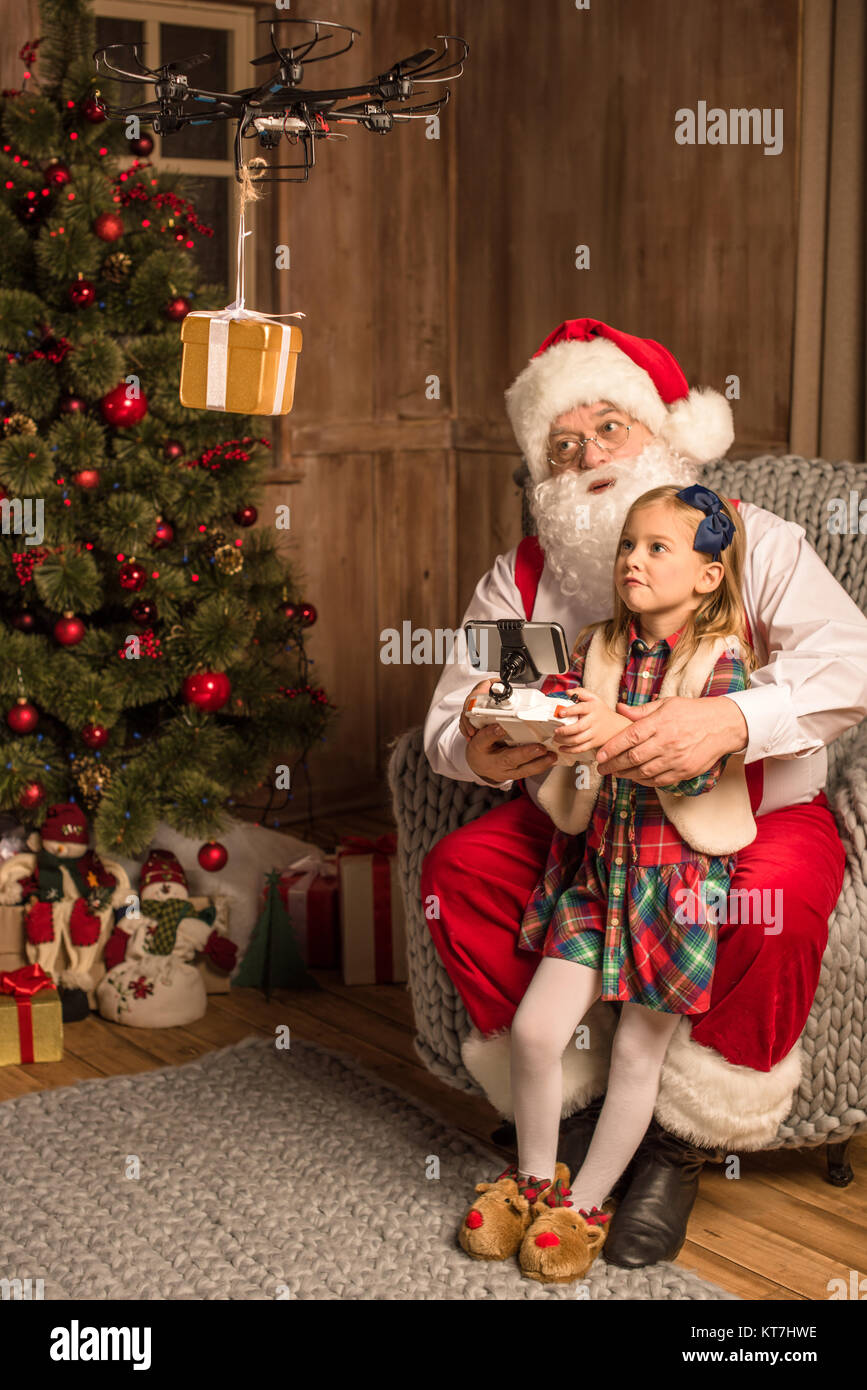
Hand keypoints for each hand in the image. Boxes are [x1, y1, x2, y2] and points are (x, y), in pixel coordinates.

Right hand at [460, 679, 556, 782]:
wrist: (480, 765)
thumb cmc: (481, 747)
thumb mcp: (478, 732)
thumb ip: (488, 720)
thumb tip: (499, 702)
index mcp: (480, 748)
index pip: (483, 740)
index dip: (491, 734)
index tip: (500, 727)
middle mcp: (492, 762)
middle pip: (507, 759)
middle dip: (525, 753)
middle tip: (539, 747)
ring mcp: (504, 771)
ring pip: (522, 769)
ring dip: (538, 762)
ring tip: (551, 755)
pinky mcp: (514, 775)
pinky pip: (528, 772)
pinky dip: (541, 766)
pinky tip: (551, 759)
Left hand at [551, 688, 631, 759]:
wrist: (616, 726)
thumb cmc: (601, 711)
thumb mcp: (594, 698)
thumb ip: (581, 693)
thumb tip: (568, 692)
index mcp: (593, 708)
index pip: (581, 708)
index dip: (570, 711)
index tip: (560, 713)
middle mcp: (594, 721)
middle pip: (578, 727)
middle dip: (565, 730)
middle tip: (556, 730)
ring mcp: (594, 733)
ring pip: (578, 739)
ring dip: (565, 740)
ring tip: (556, 738)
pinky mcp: (594, 743)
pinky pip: (581, 749)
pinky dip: (570, 750)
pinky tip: (562, 748)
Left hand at [594, 695, 748, 786]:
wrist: (723, 725)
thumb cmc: (692, 712)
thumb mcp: (667, 703)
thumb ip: (642, 710)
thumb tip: (619, 709)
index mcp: (660, 723)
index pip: (629, 737)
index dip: (611, 748)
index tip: (599, 755)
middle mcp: (667, 742)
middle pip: (633, 758)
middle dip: (613, 765)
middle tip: (602, 768)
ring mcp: (676, 759)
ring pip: (643, 772)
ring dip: (625, 774)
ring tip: (615, 773)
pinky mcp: (684, 771)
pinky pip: (658, 781)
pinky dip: (643, 781)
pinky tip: (635, 777)